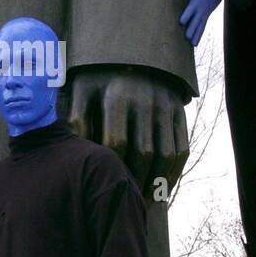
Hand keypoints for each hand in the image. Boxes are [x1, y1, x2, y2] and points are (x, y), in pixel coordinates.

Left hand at [68, 67, 188, 193]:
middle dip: (132, 182)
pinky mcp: (179, 112)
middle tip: (122, 202)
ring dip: (155, 184)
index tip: (101, 186)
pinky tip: (160, 190)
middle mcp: (145, 101)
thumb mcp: (79, 90)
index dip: (109, 168)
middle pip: (143, 154)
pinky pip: (181, 150)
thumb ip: (74, 119)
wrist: (132, 53)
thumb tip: (75, 152)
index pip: (115, 143)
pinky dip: (172, 175)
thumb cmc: (96, 79)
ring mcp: (165, 107)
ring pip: (165, 156)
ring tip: (141, 203)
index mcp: (116, 96)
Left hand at [180, 0, 223, 47]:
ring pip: (199, 27)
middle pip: (195, 21)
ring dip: (196, 35)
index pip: (190, 10)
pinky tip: (195, 43)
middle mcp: (200, 11)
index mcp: (196, 3)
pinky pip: (202, 27)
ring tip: (192, 45)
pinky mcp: (206, 17)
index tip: (182, 22)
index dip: (186, 16)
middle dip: (191, 29)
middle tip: (187, 38)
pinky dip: (199, 35)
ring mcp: (204, 15)